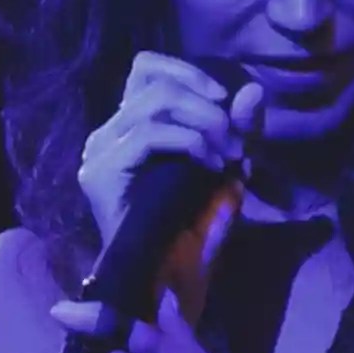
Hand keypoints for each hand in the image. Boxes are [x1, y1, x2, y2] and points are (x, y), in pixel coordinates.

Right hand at [77, 51, 264, 241]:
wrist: (170, 283)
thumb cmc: (194, 232)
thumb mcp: (226, 171)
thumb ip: (238, 131)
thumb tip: (253, 89)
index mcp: (131, 128)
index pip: (145, 68)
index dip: (186, 71)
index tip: (223, 98)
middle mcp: (108, 134)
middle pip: (155, 83)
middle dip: (205, 103)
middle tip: (234, 141)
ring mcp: (100, 152)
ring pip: (153, 103)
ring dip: (203, 123)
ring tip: (225, 156)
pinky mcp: (102, 173)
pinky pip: (149, 134)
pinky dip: (189, 143)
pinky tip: (209, 167)